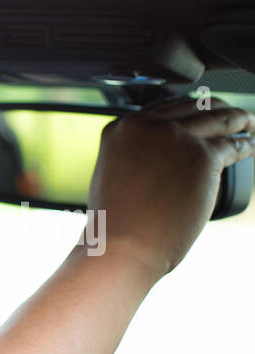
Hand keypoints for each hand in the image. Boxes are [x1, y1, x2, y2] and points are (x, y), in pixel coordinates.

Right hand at [89, 96, 254, 282]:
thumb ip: (135, 155)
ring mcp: (176, 139)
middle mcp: (148, 126)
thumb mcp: (113, 175)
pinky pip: (234, 144)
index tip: (201, 114)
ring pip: (220, 119)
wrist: (122, 248)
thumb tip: (163, 154)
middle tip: (233, 117)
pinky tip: (250, 146)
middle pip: (195, 106)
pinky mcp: (203, 156)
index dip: (189, 110)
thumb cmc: (116, 224)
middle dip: (217, 109)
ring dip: (240, 121)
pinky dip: (247, 145)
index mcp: (122, 129)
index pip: (165, 107)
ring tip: (249, 126)